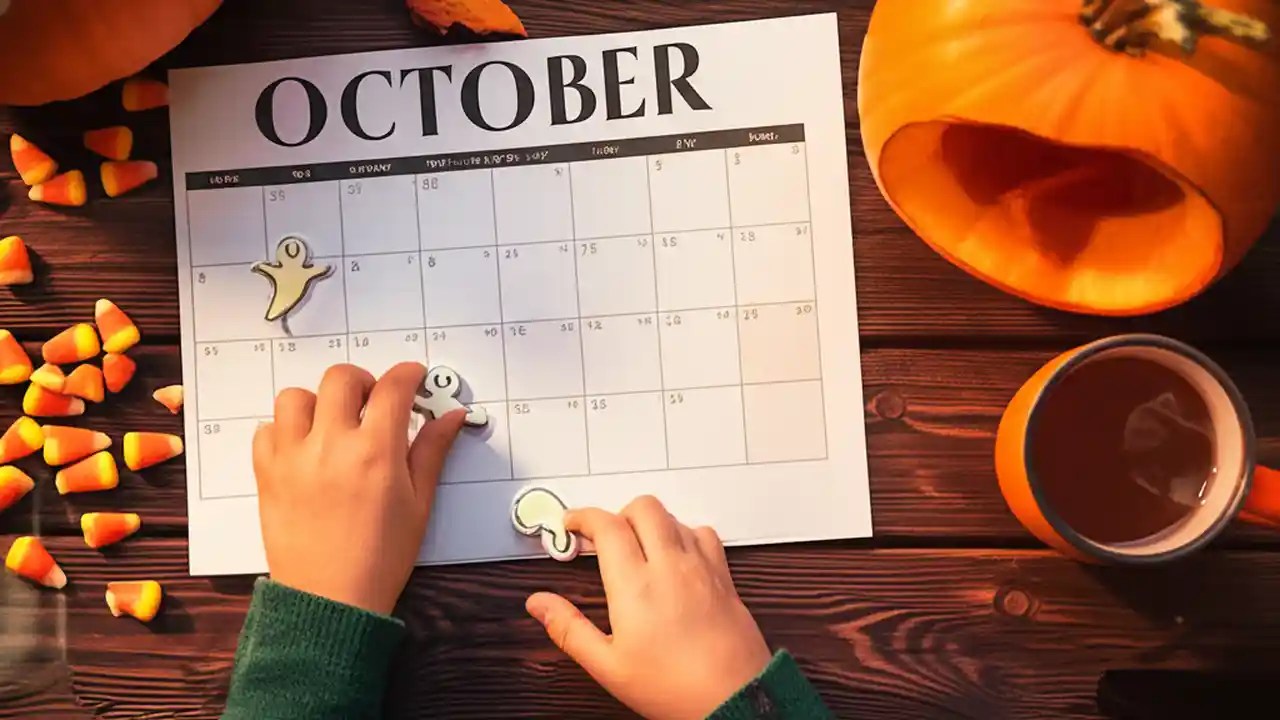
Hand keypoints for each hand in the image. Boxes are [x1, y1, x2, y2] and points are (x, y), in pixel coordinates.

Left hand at [252, 362, 464, 614]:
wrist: (331, 601)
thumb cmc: (380, 559)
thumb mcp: (419, 503)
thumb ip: (433, 451)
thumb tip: (450, 417)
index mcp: (376, 453)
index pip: (392, 387)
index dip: (407, 374)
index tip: (411, 377)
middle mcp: (331, 447)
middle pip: (341, 378)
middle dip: (363, 381)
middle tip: (373, 402)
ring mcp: (293, 459)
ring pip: (295, 397)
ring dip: (318, 401)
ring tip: (333, 423)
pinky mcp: (267, 475)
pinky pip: (266, 431)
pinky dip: (284, 430)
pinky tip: (305, 448)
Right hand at [526, 496, 771, 719]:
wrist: (735, 701)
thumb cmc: (673, 688)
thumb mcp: (609, 667)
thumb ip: (569, 629)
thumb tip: (538, 603)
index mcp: (635, 585)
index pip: (607, 525)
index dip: (583, 517)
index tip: (572, 525)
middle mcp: (670, 566)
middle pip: (643, 507)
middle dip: (618, 514)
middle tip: (606, 540)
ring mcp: (701, 566)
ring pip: (673, 516)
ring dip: (651, 523)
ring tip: (639, 551)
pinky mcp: (723, 575)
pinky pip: (703, 533)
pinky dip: (684, 535)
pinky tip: (677, 559)